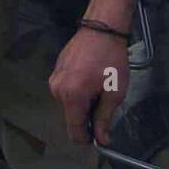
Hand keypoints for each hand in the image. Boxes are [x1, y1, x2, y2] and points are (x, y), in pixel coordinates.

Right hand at [49, 28, 129, 143]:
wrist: (103, 28)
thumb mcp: (114, 92)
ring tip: (98, 85)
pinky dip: (77, 90)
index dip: (87, 138)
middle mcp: (57, 90)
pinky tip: (90, 77)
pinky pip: (66, 89)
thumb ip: (104, 118)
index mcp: (71, 97)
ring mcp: (54, 78)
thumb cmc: (111, 59)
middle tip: (104, 100)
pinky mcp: (56, 70)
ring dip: (82, 102)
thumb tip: (102, 140)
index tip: (100, 135)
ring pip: (69, 104)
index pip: (74, 131)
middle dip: (87, 116)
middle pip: (71, 117)